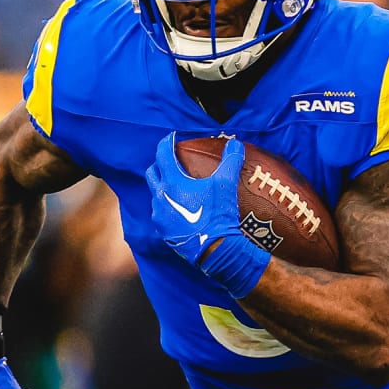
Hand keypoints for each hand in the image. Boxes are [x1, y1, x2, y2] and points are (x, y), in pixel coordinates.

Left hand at [145, 133, 268, 297]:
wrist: (213, 250)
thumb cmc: (218, 214)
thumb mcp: (226, 185)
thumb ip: (230, 161)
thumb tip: (236, 143)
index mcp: (172, 183)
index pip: (163, 155)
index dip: (167, 143)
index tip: (172, 138)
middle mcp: (160, 198)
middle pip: (152, 173)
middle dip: (159, 164)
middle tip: (171, 161)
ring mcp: (159, 216)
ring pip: (155, 195)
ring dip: (163, 188)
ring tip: (177, 187)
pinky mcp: (163, 233)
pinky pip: (161, 214)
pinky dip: (168, 207)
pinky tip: (180, 210)